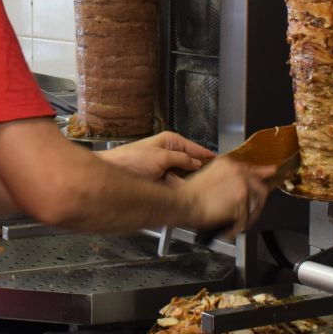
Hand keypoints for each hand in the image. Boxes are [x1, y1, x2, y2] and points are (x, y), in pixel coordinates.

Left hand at [100, 130, 214, 181]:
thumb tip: (196, 162)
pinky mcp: (161, 180)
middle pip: (191, 162)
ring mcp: (165, 167)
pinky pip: (176, 184)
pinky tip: (183, 192)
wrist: (112, 175)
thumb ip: (180, 159)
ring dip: (189, 181)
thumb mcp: (159, 157)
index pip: (194, 147)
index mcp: (169, 141)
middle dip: (200, 170)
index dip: (207, 154)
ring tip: (199, 186)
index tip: (221, 161)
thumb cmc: (129, 161)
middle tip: (213, 178)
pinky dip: (180, 188)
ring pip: (185, 175)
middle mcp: (168, 152)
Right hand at [176, 156, 275, 235]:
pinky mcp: (241, 202)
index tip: (270, 173)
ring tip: (238, 224)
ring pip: (257, 205)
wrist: (183, 203)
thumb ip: (226, 177)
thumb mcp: (208, 175)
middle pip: (261, 187)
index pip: (252, 169)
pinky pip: (246, 218)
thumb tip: (238, 185)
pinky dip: (238, 228)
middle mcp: (238, 172)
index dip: (262, 174)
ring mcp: (242, 186)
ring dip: (249, 217)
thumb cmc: (189, 194)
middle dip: (259, 202)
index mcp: (228, 164)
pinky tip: (229, 231)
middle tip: (256, 210)